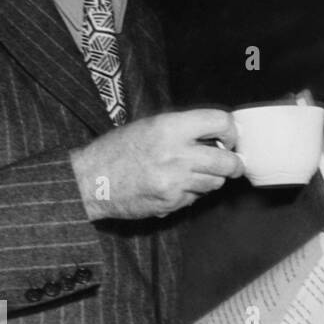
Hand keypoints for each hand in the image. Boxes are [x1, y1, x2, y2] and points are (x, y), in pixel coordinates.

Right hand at [71, 109, 243, 219]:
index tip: (229, 138)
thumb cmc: (118, 150)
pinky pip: (196, 197)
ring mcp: (175, 180)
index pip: (220, 121)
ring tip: (194, 173)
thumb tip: (220, 134)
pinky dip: (192, 193)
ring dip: (212, 179)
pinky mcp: (171, 201)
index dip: (231, 130)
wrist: (90, 180)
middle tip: (232, 163)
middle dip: (233, 163)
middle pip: (227, 161)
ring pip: (216, 182)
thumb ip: (185, 128)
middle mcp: (176, 153)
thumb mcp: (150, 126)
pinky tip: (175, 186)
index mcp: (170, 127)